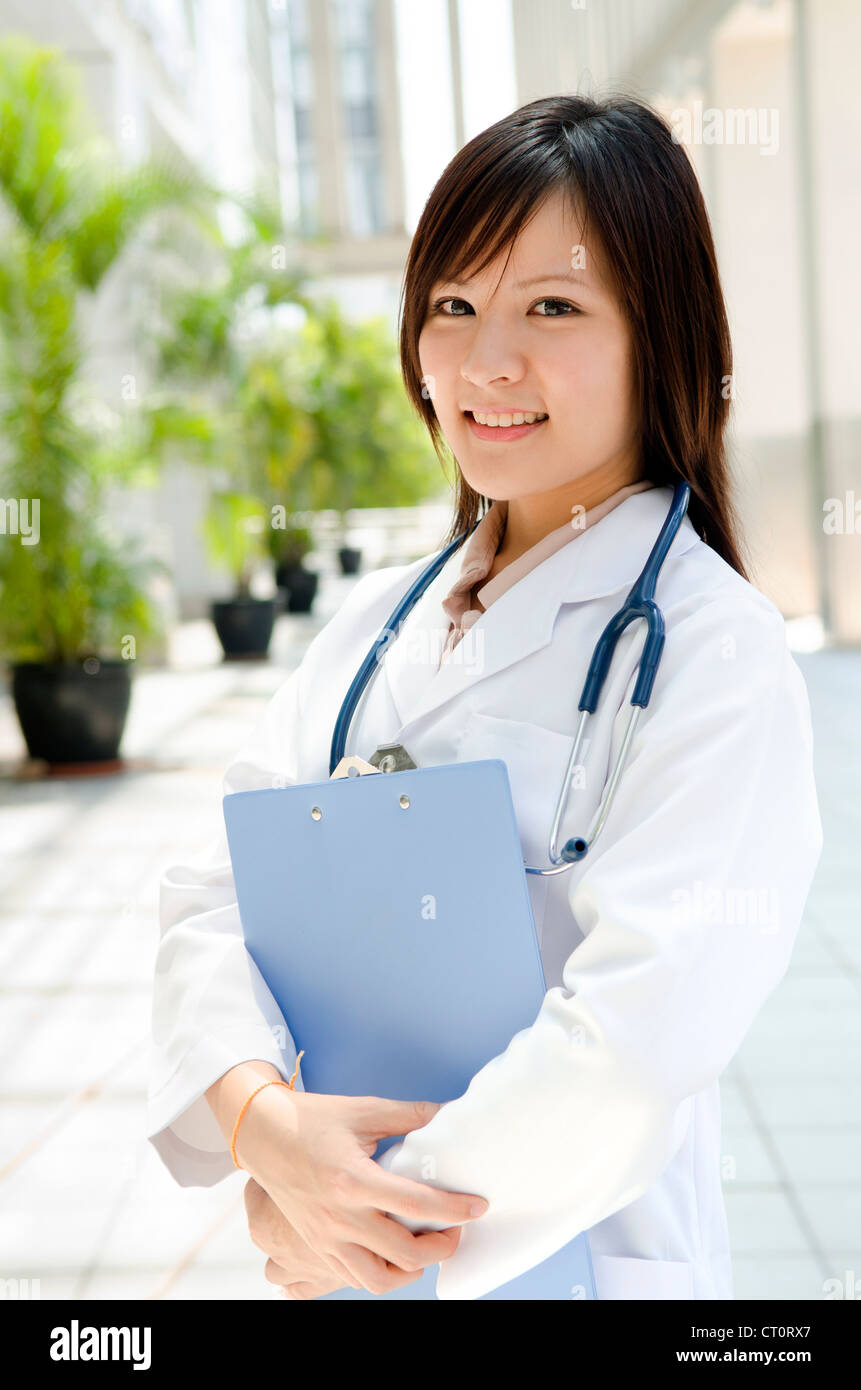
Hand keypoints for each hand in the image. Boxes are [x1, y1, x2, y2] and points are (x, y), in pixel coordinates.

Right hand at [207, 1063, 488, 1295]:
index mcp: (353, 1179)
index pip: (415, 1204)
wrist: (264, 1135)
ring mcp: (325, 1237)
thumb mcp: (363, 1110)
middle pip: (403, 1253)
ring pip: (377, 1279)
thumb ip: (408, 1115)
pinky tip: (393, 1253)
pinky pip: (353, 1277)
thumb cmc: (313, 1119)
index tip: (478, 1206)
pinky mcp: (316, 1246)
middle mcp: (339, 1216)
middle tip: (456, 1230)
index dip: (453, 1209)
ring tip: (426, 1248)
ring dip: (410, 1270)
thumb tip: (446, 1114)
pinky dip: (380, 1273)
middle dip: (441, 1247)